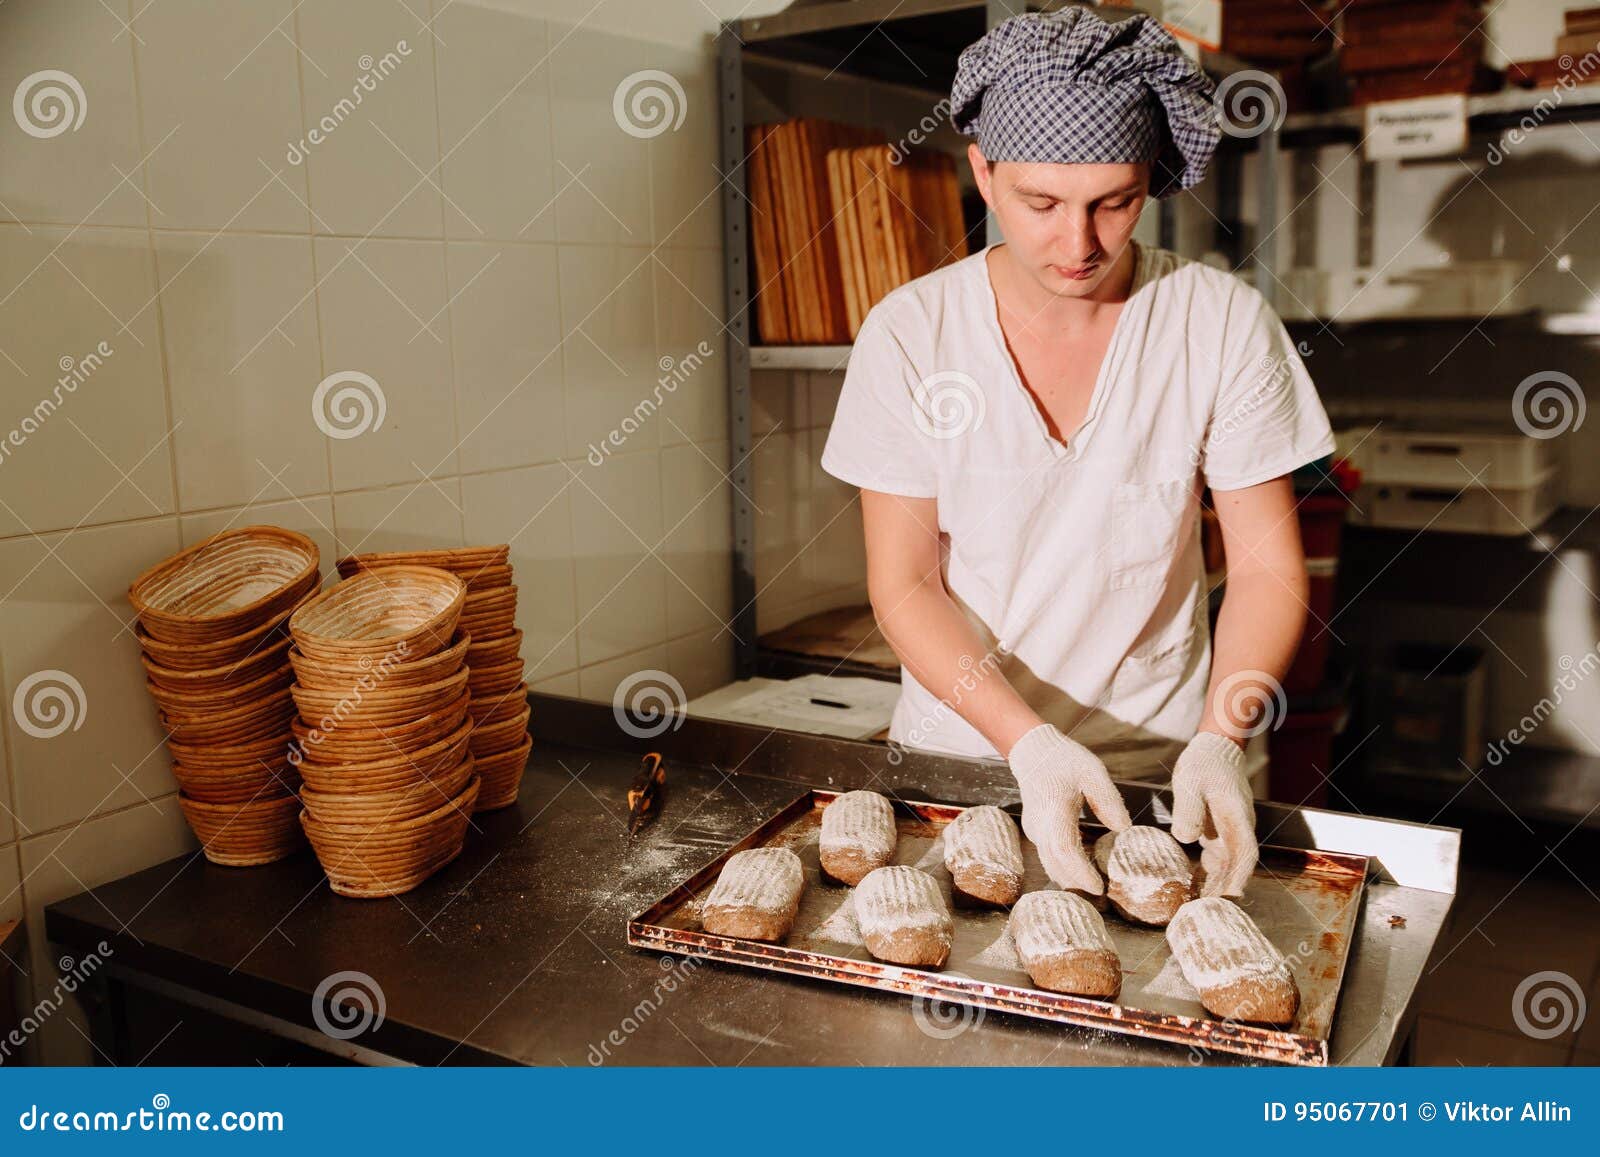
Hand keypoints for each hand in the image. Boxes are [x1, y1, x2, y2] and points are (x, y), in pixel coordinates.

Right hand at [1007, 723, 1131, 893]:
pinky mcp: (1035, 832)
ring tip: (1094, 892)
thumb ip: (1108, 799)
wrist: (1033, 752)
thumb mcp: (1093, 772)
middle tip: (1102, 900)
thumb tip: (1123, 829)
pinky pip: (1049, 856)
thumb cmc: (1064, 760)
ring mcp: (1034, 830)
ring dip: (1070, 880)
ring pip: (1050, 864)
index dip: (1080, 872)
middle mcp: (1039, 824)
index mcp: (1054, 809)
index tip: (1099, 887)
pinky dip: (1065, 869)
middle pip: (1055, 865)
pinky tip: (1082, 874)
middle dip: (1077, 884)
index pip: (1064, 849)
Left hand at [1170, 730, 1257, 897]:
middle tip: (1204, 913)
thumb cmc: (1204, 763)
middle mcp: (1239, 829)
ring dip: (1215, 885)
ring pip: (1227, 865)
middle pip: (1237, 866)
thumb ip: (1189, 810)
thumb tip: (1186, 838)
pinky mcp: (1219, 831)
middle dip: (1224, 890)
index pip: (1245, 853)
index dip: (1239, 877)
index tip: (1231, 897)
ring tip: (1195, 906)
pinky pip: (1216, 859)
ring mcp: (1231, 832)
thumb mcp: (1191, 782)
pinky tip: (1190, 886)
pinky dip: (1206, 874)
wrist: (1214, 748)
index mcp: (1237, 818)